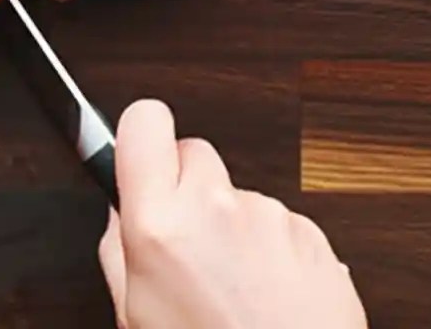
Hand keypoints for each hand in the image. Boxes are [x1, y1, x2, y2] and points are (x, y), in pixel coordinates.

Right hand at [98, 99, 367, 328]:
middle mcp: (216, 208)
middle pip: (193, 152)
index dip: (139, 134)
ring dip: (232, 225)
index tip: (140, 154)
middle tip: (186, 239)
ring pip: (238, 193)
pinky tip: (265, 295)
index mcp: (159, 225)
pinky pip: (279, 223)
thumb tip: (121, 214)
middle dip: (186, 185)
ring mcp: (269, 217)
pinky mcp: (312, 234)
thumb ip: (119, 252)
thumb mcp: (135, 316)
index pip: (143, 122)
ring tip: (232, 287)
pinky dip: (271, 250)